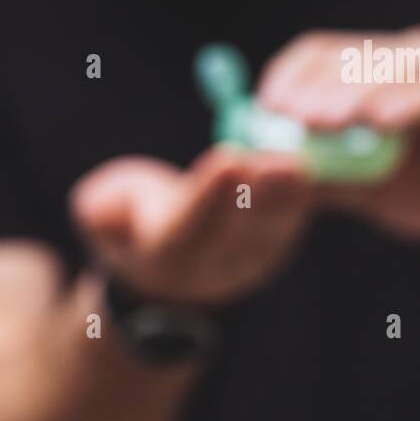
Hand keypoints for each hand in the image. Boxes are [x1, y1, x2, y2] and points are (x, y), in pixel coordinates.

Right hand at [70, 148, 312, 306]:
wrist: (170, 259)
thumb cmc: (130, 222)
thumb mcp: (104, 217)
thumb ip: (103, 213)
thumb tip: (100, 209)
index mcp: (166, 257)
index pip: (189, 230)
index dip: (209, 197)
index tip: (227, 161)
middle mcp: (215, 264)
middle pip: (242, 228)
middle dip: (263, 193)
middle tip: (284, 161)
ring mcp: (253, 254)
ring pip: (276, 223)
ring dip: (293, 192)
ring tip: (306, 161)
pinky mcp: (280, 234)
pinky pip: (295, 211)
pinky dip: (307, 186)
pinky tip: (319, 157)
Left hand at [255, 27, 419, 245]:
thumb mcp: (362, 184)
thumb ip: (317, 172)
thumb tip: (258, 169)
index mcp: (378, 69)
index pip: (322, 52)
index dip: (289, 74)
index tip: (263, 105)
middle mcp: (412, 56)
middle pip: (354, 56)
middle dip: (314, 86)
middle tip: (285, 116)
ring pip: (395, 68)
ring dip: (355, 92)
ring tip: (321, 121)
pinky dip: (409, 104)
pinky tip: (382, 123)